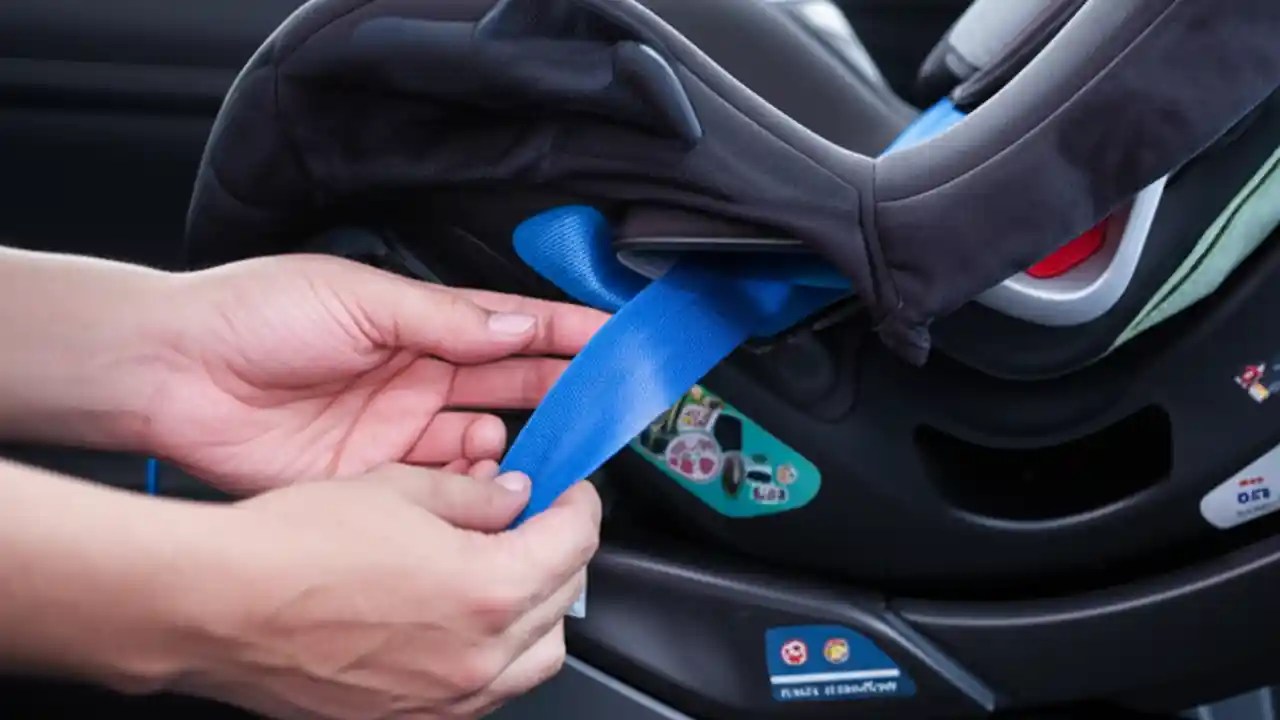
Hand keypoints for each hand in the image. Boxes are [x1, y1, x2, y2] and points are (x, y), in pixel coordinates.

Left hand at [144, 254, 607, 494]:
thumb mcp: (360, 299)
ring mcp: (398, 426)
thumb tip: (518, 327)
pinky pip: (442, 483)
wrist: (174, 373)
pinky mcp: (375, 475)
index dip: (564, 329)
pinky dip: (473, 483)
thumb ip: (445, 319)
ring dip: (520, 442)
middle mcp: (417, 373)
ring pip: (485, 438)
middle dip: (563, 387)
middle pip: (511, 380)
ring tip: (541, 446)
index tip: (614, 335)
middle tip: (608, 400)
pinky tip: (486, 477)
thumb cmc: (253, 315)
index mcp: (417, 320)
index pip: (509, 323)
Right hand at [178, 465, 601, 719]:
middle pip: (565, 600)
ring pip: (536, 657)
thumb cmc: (291, 544)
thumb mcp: (398, 488)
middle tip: (536, 521)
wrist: (215, 605)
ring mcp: (445, 698)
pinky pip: (486, 690)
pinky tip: (462, 619)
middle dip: (561, 552)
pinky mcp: (411, 719)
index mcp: (486, 589)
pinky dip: (495, 653)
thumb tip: (513, 497)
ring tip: (504, 572)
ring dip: (537, 610)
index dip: (581, 506)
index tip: (572, 492)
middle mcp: (477, 656)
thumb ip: (474, 496)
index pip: (575, 543)